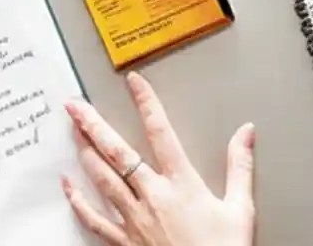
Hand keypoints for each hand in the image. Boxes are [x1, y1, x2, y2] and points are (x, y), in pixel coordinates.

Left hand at [62, 73, 255, 245]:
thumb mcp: (241, 209)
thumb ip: (240, 167)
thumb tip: (246, 133)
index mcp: (182, 185)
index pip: (160, 133)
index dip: (146, 103)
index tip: (133, 82)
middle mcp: (152, 198)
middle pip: (117, 153)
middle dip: (93, 125)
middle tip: (75, 105)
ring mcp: (134, 220)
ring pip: (101, 179)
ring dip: (84, 152)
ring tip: (71, 131)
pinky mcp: (124, 243)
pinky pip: (94, 219)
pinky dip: (78, 201)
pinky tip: (67, 186)